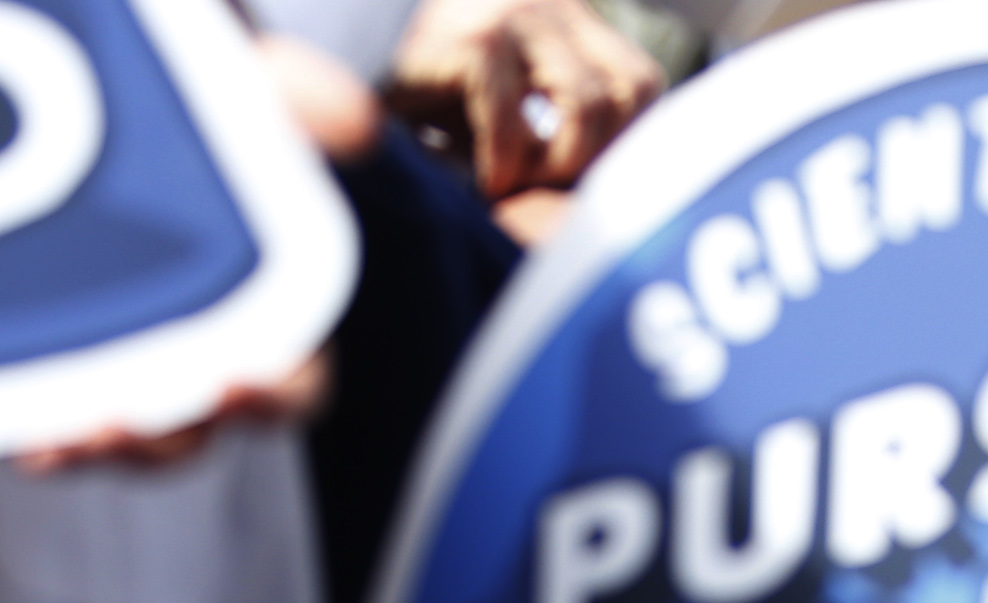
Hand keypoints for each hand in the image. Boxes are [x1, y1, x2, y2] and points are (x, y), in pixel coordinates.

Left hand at [12, 34, 365, 472]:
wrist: (130, 113)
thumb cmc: (216, 118)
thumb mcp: (260, 96)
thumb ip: (304, 105)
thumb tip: (354, 127)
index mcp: (278, 321)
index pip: (293, 385)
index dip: (271, 394)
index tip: (237, 381)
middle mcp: (213, 364)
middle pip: (200, 432)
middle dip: (161, 438)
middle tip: (118, 420)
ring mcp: (147, 376)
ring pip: (134, 441)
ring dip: (100, 446)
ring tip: (62, 433)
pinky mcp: (82, 373)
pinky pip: (69, 426)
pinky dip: (49, 439)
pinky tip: (24, 436)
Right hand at [386, 0, 664, 198]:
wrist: (344, 61)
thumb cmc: (420, 100)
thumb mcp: (499, 109)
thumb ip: (548, 130)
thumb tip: (598, 199)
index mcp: (567, 22)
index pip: (643, 84)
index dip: (624, 143)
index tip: (578, 181)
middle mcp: (551, 8)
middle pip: (632, 92)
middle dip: (594, 160)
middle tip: (540, 186)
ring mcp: (516, 16)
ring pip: (589, 104)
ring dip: (553, 166)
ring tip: (511, 182)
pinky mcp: (474, 41)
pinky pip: (514, 115)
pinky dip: (501, 164)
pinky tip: (477, 180)